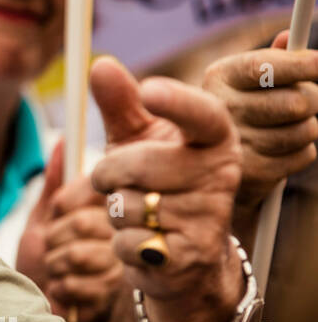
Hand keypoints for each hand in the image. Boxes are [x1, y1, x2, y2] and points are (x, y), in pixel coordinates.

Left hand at [18, 140, 124, 321]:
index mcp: (115, 204)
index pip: (93, 187)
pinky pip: (78, 284)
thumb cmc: (49, 256)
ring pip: (78, 255)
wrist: (50, 305)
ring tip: (58, 268)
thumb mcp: (48, 214)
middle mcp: (130, 229)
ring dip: (55, 264)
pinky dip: (62, 288)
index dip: (63, 204)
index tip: (58, 214)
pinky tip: (65, 289)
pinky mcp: (117, 294)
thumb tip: (62, 141)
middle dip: (55, 238)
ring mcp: (128, 263)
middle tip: (55, 246)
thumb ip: (57, 181)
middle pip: (82, 223)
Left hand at [89, 57, 244, 321]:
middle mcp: (221, 175)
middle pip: (135, 165)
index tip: (149, 89)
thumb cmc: (156, 184)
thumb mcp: (137, 141)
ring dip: (116, 212)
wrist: (184, 257)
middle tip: (122, 183)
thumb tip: (99, 64)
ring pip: (126, 206)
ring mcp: (209, 216)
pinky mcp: (191, 255)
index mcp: (213, 140)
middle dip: (109, 175)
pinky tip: (145, 244)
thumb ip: (120, 105)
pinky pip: (128, 242)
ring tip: (141, 215)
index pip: (202, 115)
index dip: (176, 102)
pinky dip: (122, 244)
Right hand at [202, 29, 317, 209]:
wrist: (212, 162)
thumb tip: (290, 36)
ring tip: (287, 127)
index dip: (301, 64)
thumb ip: (273, 59)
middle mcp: (221, 108)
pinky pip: (304, 154)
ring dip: (308, 127)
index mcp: (219, 76)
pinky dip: (302, 151)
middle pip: (297, 102)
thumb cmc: (242, 107)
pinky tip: (281, 149)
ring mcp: (235, 143)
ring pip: (306, 130)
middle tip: (307, 100)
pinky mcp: (253, 172)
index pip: (265, 67)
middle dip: (313, 99)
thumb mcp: (248, 78)